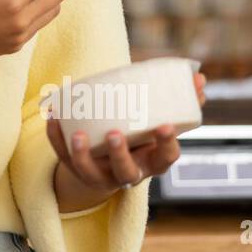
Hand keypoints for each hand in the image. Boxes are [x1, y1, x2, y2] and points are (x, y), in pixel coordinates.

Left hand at [47, 71, 207, 192]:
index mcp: (152, 160)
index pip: (166, 158)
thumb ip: (179, 102)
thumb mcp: (159, 124)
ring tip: (77, 134)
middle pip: (126, 171)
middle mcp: (129, 172)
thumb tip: (199, 78)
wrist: (109, 162)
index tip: (164, 126)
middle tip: (115, 134)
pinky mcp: (78, 169)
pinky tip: (53, 118)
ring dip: (82, 154)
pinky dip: (56, 138)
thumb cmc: (140, 136)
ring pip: (90, 172)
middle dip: (120, 154)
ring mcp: (101, 174)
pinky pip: (63, 157)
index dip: (166, 145)